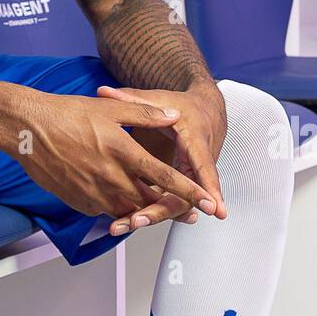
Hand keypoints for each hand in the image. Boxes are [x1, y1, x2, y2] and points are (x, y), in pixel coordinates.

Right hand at [11, 92, 216, 229]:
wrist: (28, 129)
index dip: (189, 191)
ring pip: (129, 211)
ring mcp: (94, 192)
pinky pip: (105, 211)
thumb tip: (173, 115)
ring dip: (145, 212)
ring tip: (158, 210)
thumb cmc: (66, 114)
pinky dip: (118, 209)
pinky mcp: (79, 201)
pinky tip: (121, 200)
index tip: (208, 203)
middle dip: (172, 209)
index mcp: (122, 151)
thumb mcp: (110, 107)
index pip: (164, 177)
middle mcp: (110, 176)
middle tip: (190, 215)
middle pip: (150, 201)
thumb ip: (145, 113)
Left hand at [96, 81, 227, 232]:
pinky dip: (153, 210)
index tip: (214, 209)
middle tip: (138, 221)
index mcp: (196, 140)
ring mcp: (193, 176)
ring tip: (126, 224)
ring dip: (153, 215)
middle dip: (162, 211)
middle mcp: (199, 163)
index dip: (208, 188)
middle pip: (186, 195)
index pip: (204, 166)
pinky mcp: (185, 183)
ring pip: (176, 202)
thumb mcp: (160, 99)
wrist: (206, 111)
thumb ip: (131, 99)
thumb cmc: (185, 106)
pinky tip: (130, 220)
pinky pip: (171, 200)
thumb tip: (103, 91)